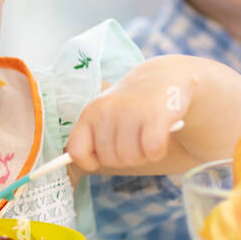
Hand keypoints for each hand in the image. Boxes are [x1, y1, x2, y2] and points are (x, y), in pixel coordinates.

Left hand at [66, 59, 193, 170]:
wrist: (163, 76)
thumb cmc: (131, 104)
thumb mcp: (104, 114)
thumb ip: (91, 137)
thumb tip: (82, 164)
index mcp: (90, 113)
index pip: (77, 152)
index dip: (89, 162)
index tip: (102, 156)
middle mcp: (106, 111)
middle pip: (110, 160)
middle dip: (124, 158)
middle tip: (134, 139)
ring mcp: (130, 112)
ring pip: (131, 158)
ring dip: (142, 155)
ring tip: (147, 136)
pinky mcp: (156, 115)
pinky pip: (152, 151)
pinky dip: (157, 152)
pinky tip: (160, 138)